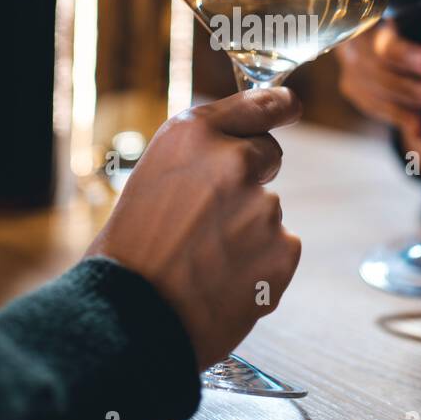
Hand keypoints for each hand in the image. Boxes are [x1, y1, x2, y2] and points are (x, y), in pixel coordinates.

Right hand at [86, 88, 303, 369]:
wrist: (132, 315)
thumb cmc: (131, 251)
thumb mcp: (152, 178)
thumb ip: (200, 160)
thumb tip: (244, 156)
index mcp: (192, 134)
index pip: (256, 103)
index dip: (278, 105)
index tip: (290, 106)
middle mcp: (233, 160)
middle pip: (268, 155)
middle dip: (252, 178)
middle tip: (211, 218)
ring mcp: (263, 205)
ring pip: (268, 212)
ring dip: (248, 232)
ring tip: (203, 261)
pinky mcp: (284, 249)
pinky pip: (280, 250)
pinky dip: (260, 266)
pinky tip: (223, 281)